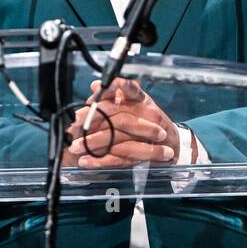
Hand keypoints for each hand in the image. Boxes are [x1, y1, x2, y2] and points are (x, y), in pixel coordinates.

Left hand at [65, 78, 181, 168]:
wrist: (173, 144)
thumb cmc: (149, 121)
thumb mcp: (134, 104)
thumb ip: (113, 96)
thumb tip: (94, 86)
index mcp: (143, 101)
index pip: (131, 90)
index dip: (115, 88)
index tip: (97, 89)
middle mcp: (147, 116)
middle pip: (118, 117)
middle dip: (93, 121)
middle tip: (73, 124)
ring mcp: (146, 137)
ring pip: (117, 138)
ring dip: (93, 143)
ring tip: (75, 146)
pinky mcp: (142, 155)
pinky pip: (119, 159)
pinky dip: (101, 160)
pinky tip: (86, 161)